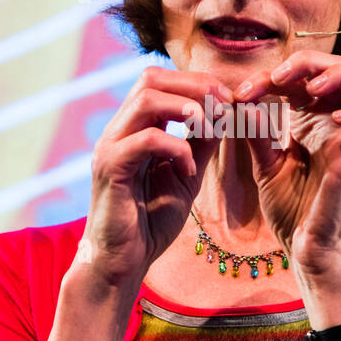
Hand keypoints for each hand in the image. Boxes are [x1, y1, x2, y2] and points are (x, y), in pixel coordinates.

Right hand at [74, 67, 233, 287]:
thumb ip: (201, 144)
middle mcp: (118, 130)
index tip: (229, 100)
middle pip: (150, 78)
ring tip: (209, 130)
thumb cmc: (151, 221)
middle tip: (224, 106)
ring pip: (146, 99)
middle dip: (194, 86)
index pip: (160, 81)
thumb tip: (225, 112)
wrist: (123, 262)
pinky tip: (191, 170)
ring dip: (187, 108)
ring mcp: (110, 147)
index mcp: (134, 128)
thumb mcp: (186, 175)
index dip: (198, 82)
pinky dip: (177, 148)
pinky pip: (146, 140)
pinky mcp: (110, 169)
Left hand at [232, 52, 340, 277]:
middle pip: (339, 69)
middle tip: (278, 76)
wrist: (303, 247)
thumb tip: (241, 98)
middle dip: (308, 62)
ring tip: (314, 86)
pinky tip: (336, 120)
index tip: (242, 94)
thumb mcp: (264, 164)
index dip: (271, 76)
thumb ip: (256, 132)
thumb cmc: (289, 209)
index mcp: (311, 119)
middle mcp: (335, 124)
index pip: (301, 78)